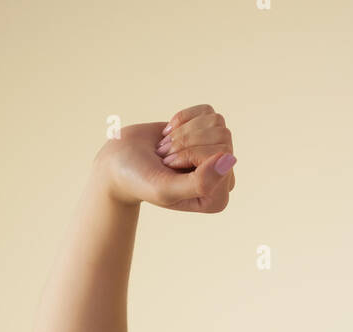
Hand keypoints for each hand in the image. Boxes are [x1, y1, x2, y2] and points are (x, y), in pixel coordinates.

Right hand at [95, 104, 236, 213]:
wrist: (121, 160)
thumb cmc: (140, 180)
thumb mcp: (166, 189)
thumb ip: (200, 183)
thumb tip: (230, 159)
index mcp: (218, 200)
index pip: (222, 156)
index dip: (189, 154)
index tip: (168, 166)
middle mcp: (223, 178)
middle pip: (222, 137)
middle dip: (186, 141)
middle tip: (166, 157)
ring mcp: (217, 155)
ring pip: (216, 122)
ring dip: (183, 131)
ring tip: (168, 148)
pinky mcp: (208, 134)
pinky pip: (208, 111)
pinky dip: (183, 117)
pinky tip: (171, 134)